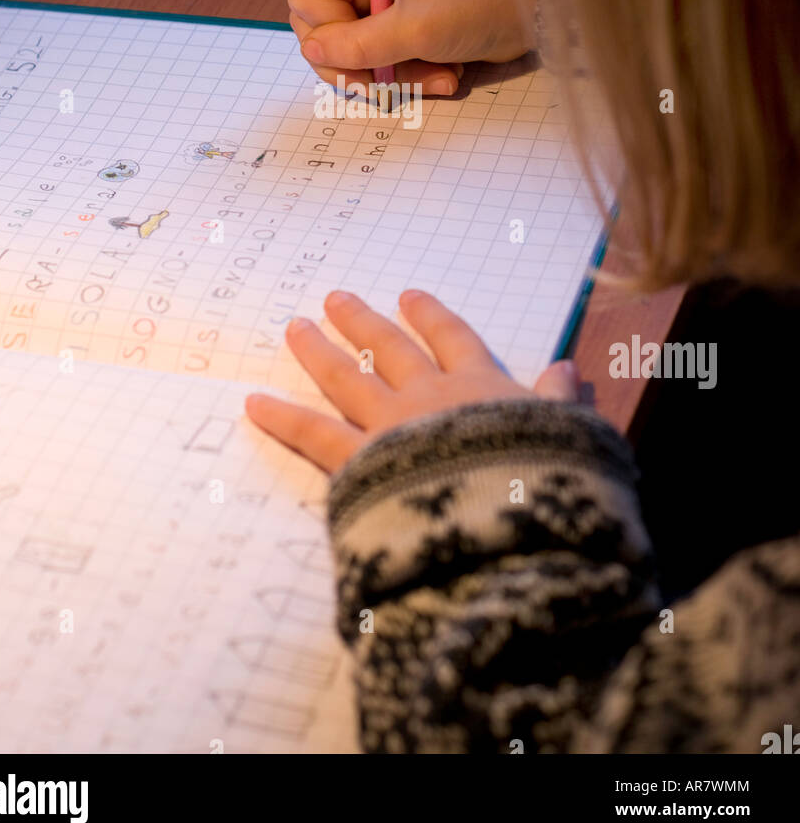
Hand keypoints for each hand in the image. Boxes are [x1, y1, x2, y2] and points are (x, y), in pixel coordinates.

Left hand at [245, 289, 580, 473]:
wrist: (507, 526)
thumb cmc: (546, 480)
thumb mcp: (570, 437)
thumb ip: (561, 401)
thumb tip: (567, 368)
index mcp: (483, 387)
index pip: (454, 340)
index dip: (431, 317)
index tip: (410, 296)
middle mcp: (430, 395)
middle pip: (389, 349)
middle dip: (362, 322)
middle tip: (335, 298)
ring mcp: (388, 425)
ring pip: (344, 377)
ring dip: (317, 351)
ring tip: (294, 327)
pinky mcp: (356, 463)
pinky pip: (311, 432)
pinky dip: (281, 416)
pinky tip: (252, 402)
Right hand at [288, 0, 535, 96]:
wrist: (530, 16)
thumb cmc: (474, 8)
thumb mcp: (412, 30)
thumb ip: (358, 45)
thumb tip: (311, 51)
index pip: (309, 3)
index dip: (325, 38)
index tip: (357, 59)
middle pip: (326, 34)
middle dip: (358, 66)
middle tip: (383, 85)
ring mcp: (385, 7)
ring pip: (357, 57)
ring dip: (394, 77)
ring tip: (436, 78)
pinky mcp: (404, 30)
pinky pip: (386, 63)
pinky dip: (412, 77)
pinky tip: (445, 76)